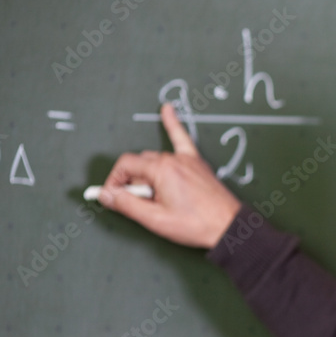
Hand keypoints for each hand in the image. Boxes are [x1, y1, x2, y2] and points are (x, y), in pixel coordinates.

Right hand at [99, 103, 241, 248]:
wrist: (228, 226)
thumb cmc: (196, 224)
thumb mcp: (155, 219)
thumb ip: (127, 204)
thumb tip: (106, 195)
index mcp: (162, 170)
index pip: (125, 165)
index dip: (114, 181)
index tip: (113, 197)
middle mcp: (174, 159)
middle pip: (140, 163)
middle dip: (133, 182)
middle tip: (138, 204)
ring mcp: (187, 159)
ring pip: (156, 159)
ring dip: (148, 174)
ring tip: (156, 198)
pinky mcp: (197, 163)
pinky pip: (183, 139)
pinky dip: (173, 124)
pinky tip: (167, 109)